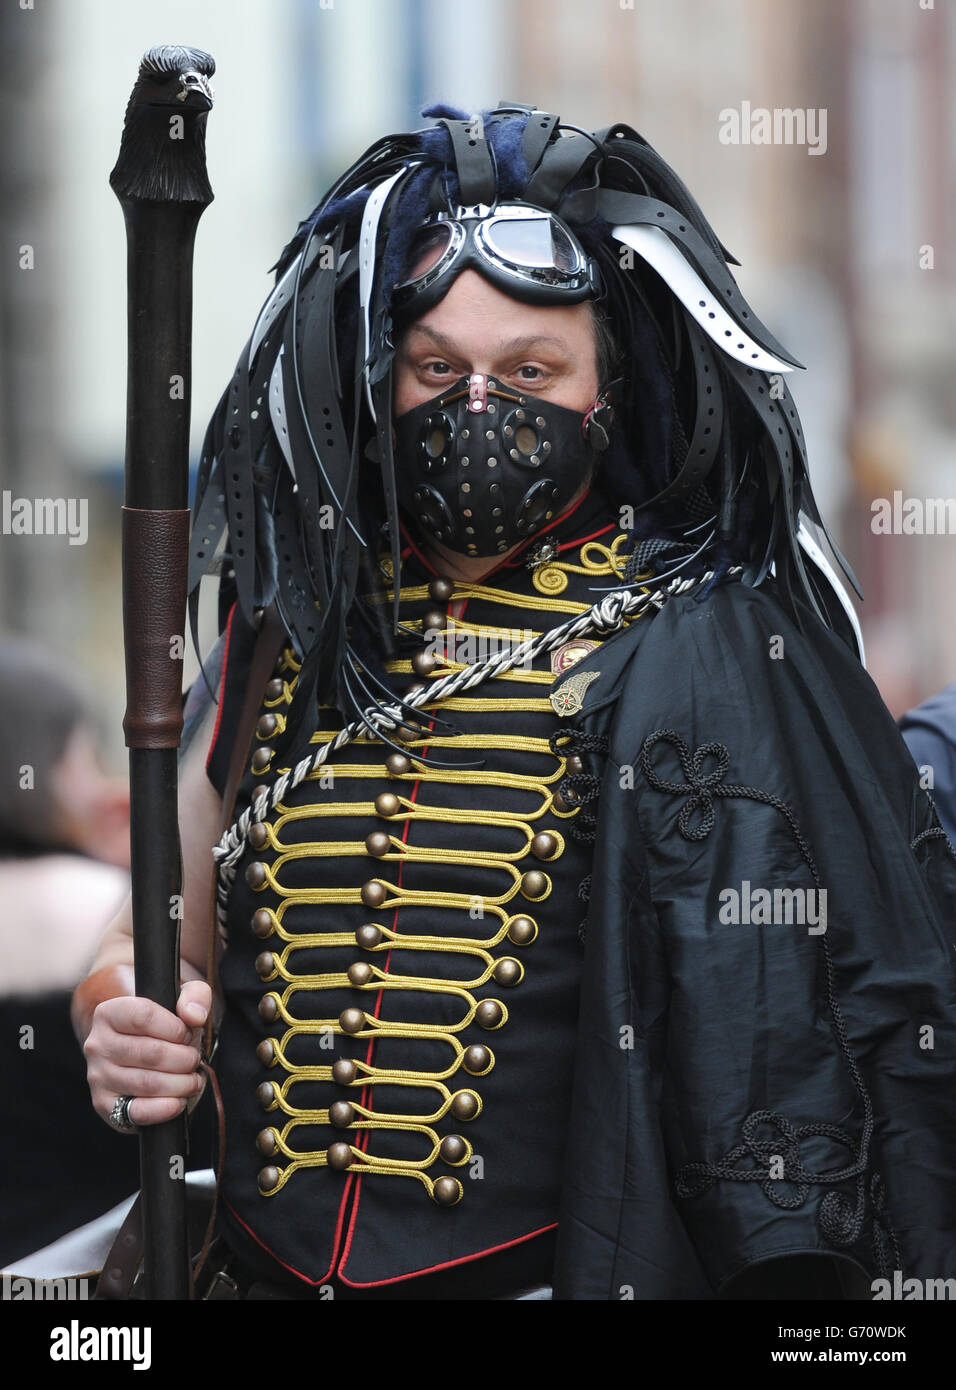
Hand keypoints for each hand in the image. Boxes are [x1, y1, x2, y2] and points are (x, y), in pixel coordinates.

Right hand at [83, 980, 211, 1129]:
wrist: (145, 1054)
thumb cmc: (165, 1025)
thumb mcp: (182, 999)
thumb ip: (195, 996)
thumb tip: (194, 1016)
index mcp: (109, 1013)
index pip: (144, 1016)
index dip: (175, 1028)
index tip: (187, 1035)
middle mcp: (97, 1044)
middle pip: (150, 1053)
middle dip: (184, 1059)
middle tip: (195, 1060)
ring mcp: (98, 1077)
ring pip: (147, 1083)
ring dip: (181, 1084)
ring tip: (193, 1079)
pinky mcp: (105, 1105)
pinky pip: (137, 1111)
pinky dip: (165, 1109)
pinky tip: (179, 1101)